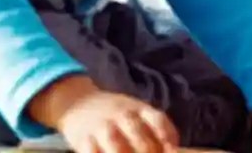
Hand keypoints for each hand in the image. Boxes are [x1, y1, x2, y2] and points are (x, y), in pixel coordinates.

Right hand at [56, 90, 179, 152]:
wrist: (78, 102)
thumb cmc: (115, 112)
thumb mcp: (136, 110)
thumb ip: (153, 126)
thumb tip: (173, 149)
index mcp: (139, 108)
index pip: (158, 120)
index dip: (167, 136)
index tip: (172, 151)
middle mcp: (122, 116)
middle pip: (141, 139)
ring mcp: (102, 127)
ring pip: (118, 148)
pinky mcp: (83, 139)